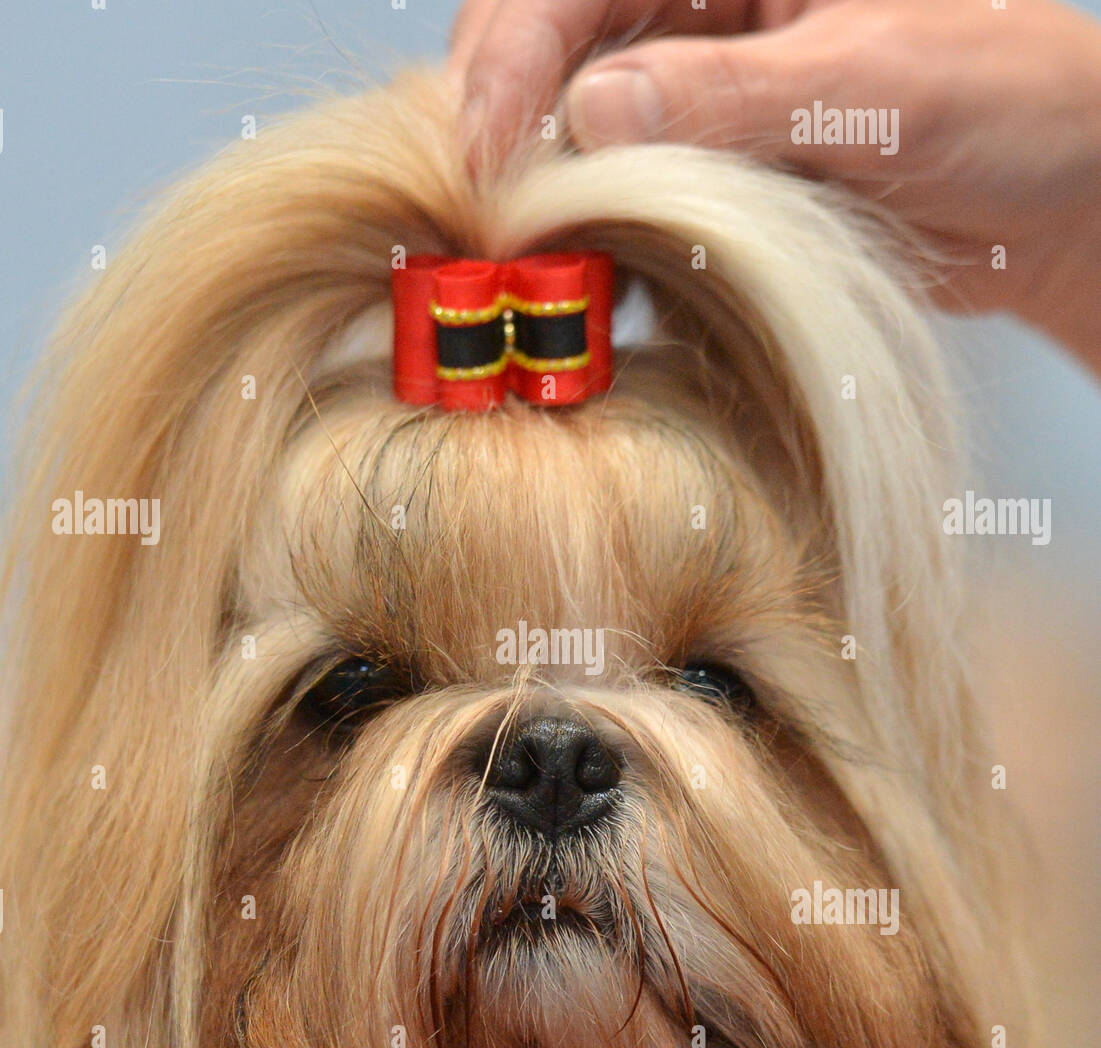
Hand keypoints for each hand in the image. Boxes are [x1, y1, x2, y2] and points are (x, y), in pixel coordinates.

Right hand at [451, 0, 1100, 373]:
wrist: (1054, 199)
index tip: (483, 144)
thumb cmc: (1003, 106)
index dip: (513, 50)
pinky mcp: (709, 162)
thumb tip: (593, 113)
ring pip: (572, 119)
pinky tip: (571, 268)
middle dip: (501, 113)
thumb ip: (736, 97)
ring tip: (508, 246)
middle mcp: (705, 4)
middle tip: (473, 203)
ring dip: (534, 183)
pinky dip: (587, 229)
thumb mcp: (875, 89)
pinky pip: (619, 186)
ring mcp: (702, 86)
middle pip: (550, 36)